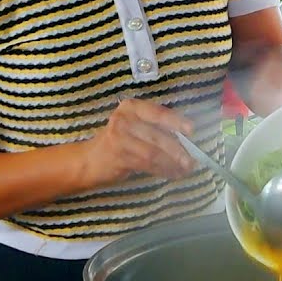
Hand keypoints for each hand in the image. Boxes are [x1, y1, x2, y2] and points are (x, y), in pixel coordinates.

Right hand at [78, 99, 195, 187]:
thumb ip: (156, 127)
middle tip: (193, 159)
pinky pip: (147, 164)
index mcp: (132, 107)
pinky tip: (173, 174)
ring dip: (173, 162)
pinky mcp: (119, 157)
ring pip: (154, 152)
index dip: (176, 121)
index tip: (191, 130)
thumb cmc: (119, 141)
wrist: (89, 160)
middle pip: (158, 135)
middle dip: (178, 149)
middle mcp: (124, 119)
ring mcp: (119, 138)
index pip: (158, 113)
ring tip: (186, 168)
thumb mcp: (136, 126)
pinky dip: (163, 170)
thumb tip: (188, 136)